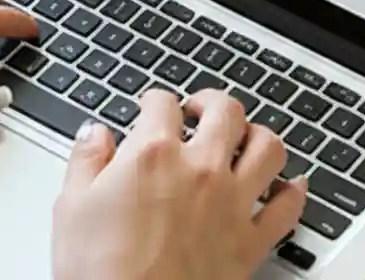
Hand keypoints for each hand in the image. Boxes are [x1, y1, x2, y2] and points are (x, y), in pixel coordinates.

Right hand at [53, 89, 308, 279]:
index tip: (152, 107)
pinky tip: (289, 185)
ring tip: (244, 138)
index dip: (155, 101)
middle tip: (200, 109)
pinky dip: (293, 192)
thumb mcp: (71, 209)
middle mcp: (201, 170)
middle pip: (226, 111)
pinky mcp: (251, 241)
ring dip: (258, 135)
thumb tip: (94, 135)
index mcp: (154, 155)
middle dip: (212, 102)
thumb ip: (85, 162)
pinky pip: (288, 207)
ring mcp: (233, 203)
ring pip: (268, 147)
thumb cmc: (101, 273)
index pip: (162, 104)